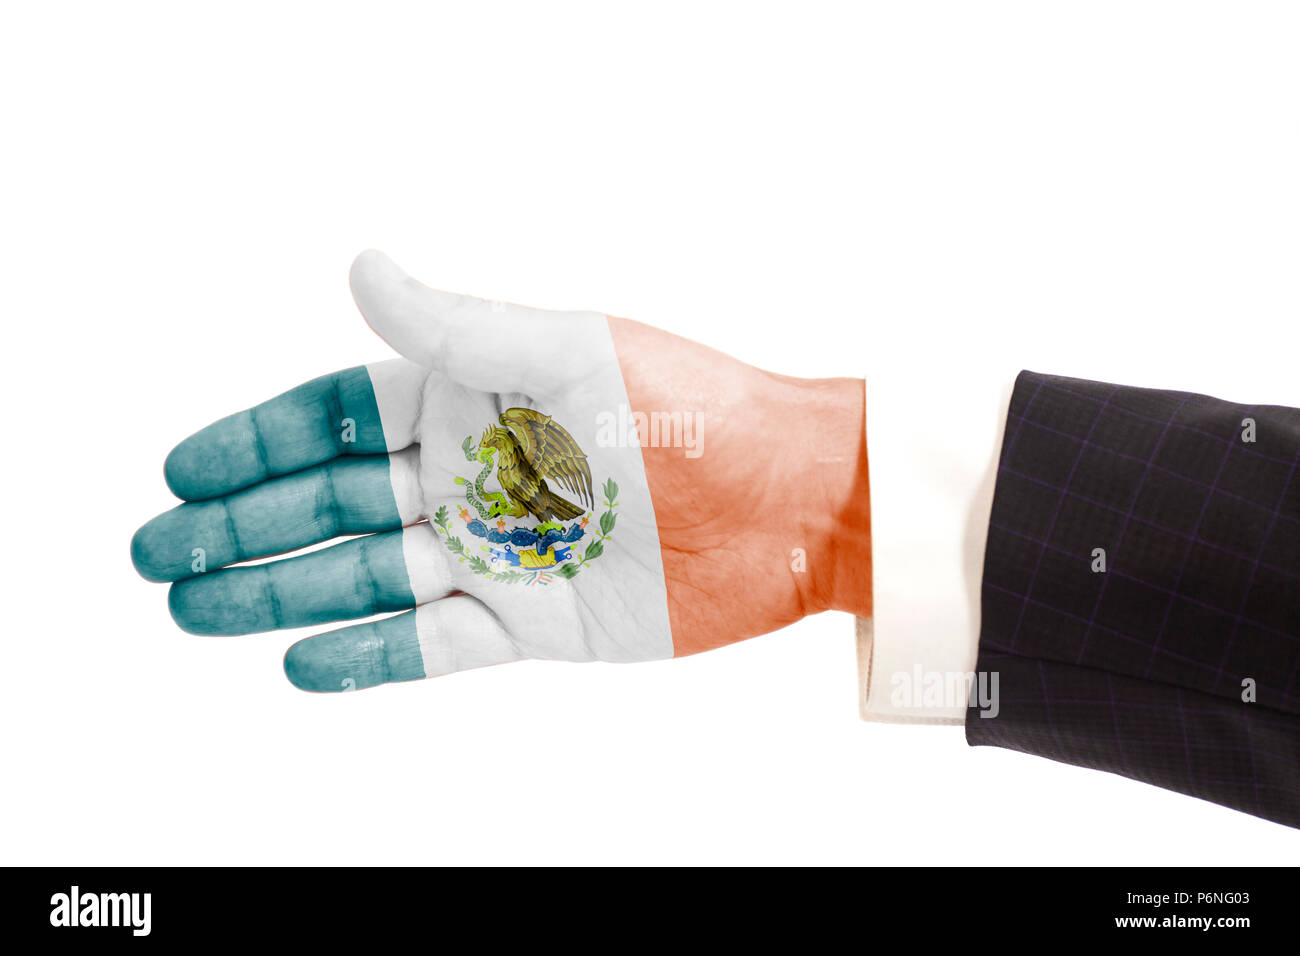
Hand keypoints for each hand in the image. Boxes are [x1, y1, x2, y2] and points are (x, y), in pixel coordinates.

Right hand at [131, 252, 869, 690]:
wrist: (789, 504)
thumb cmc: (690, 409)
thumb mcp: (567, 352)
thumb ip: (456, 330)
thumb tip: (360, 269)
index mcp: (475, 397)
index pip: (339, 420)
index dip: (259, 443)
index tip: (184, 470)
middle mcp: (475, 476)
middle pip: (332, 503)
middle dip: (243, 526)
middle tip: (158, 553)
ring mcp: (498, 553)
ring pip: (365, 577)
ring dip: (278, 593)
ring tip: (194, 610)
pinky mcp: (533, 623)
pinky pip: (433, 646)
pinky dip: (366, 656)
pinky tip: (299, 661)